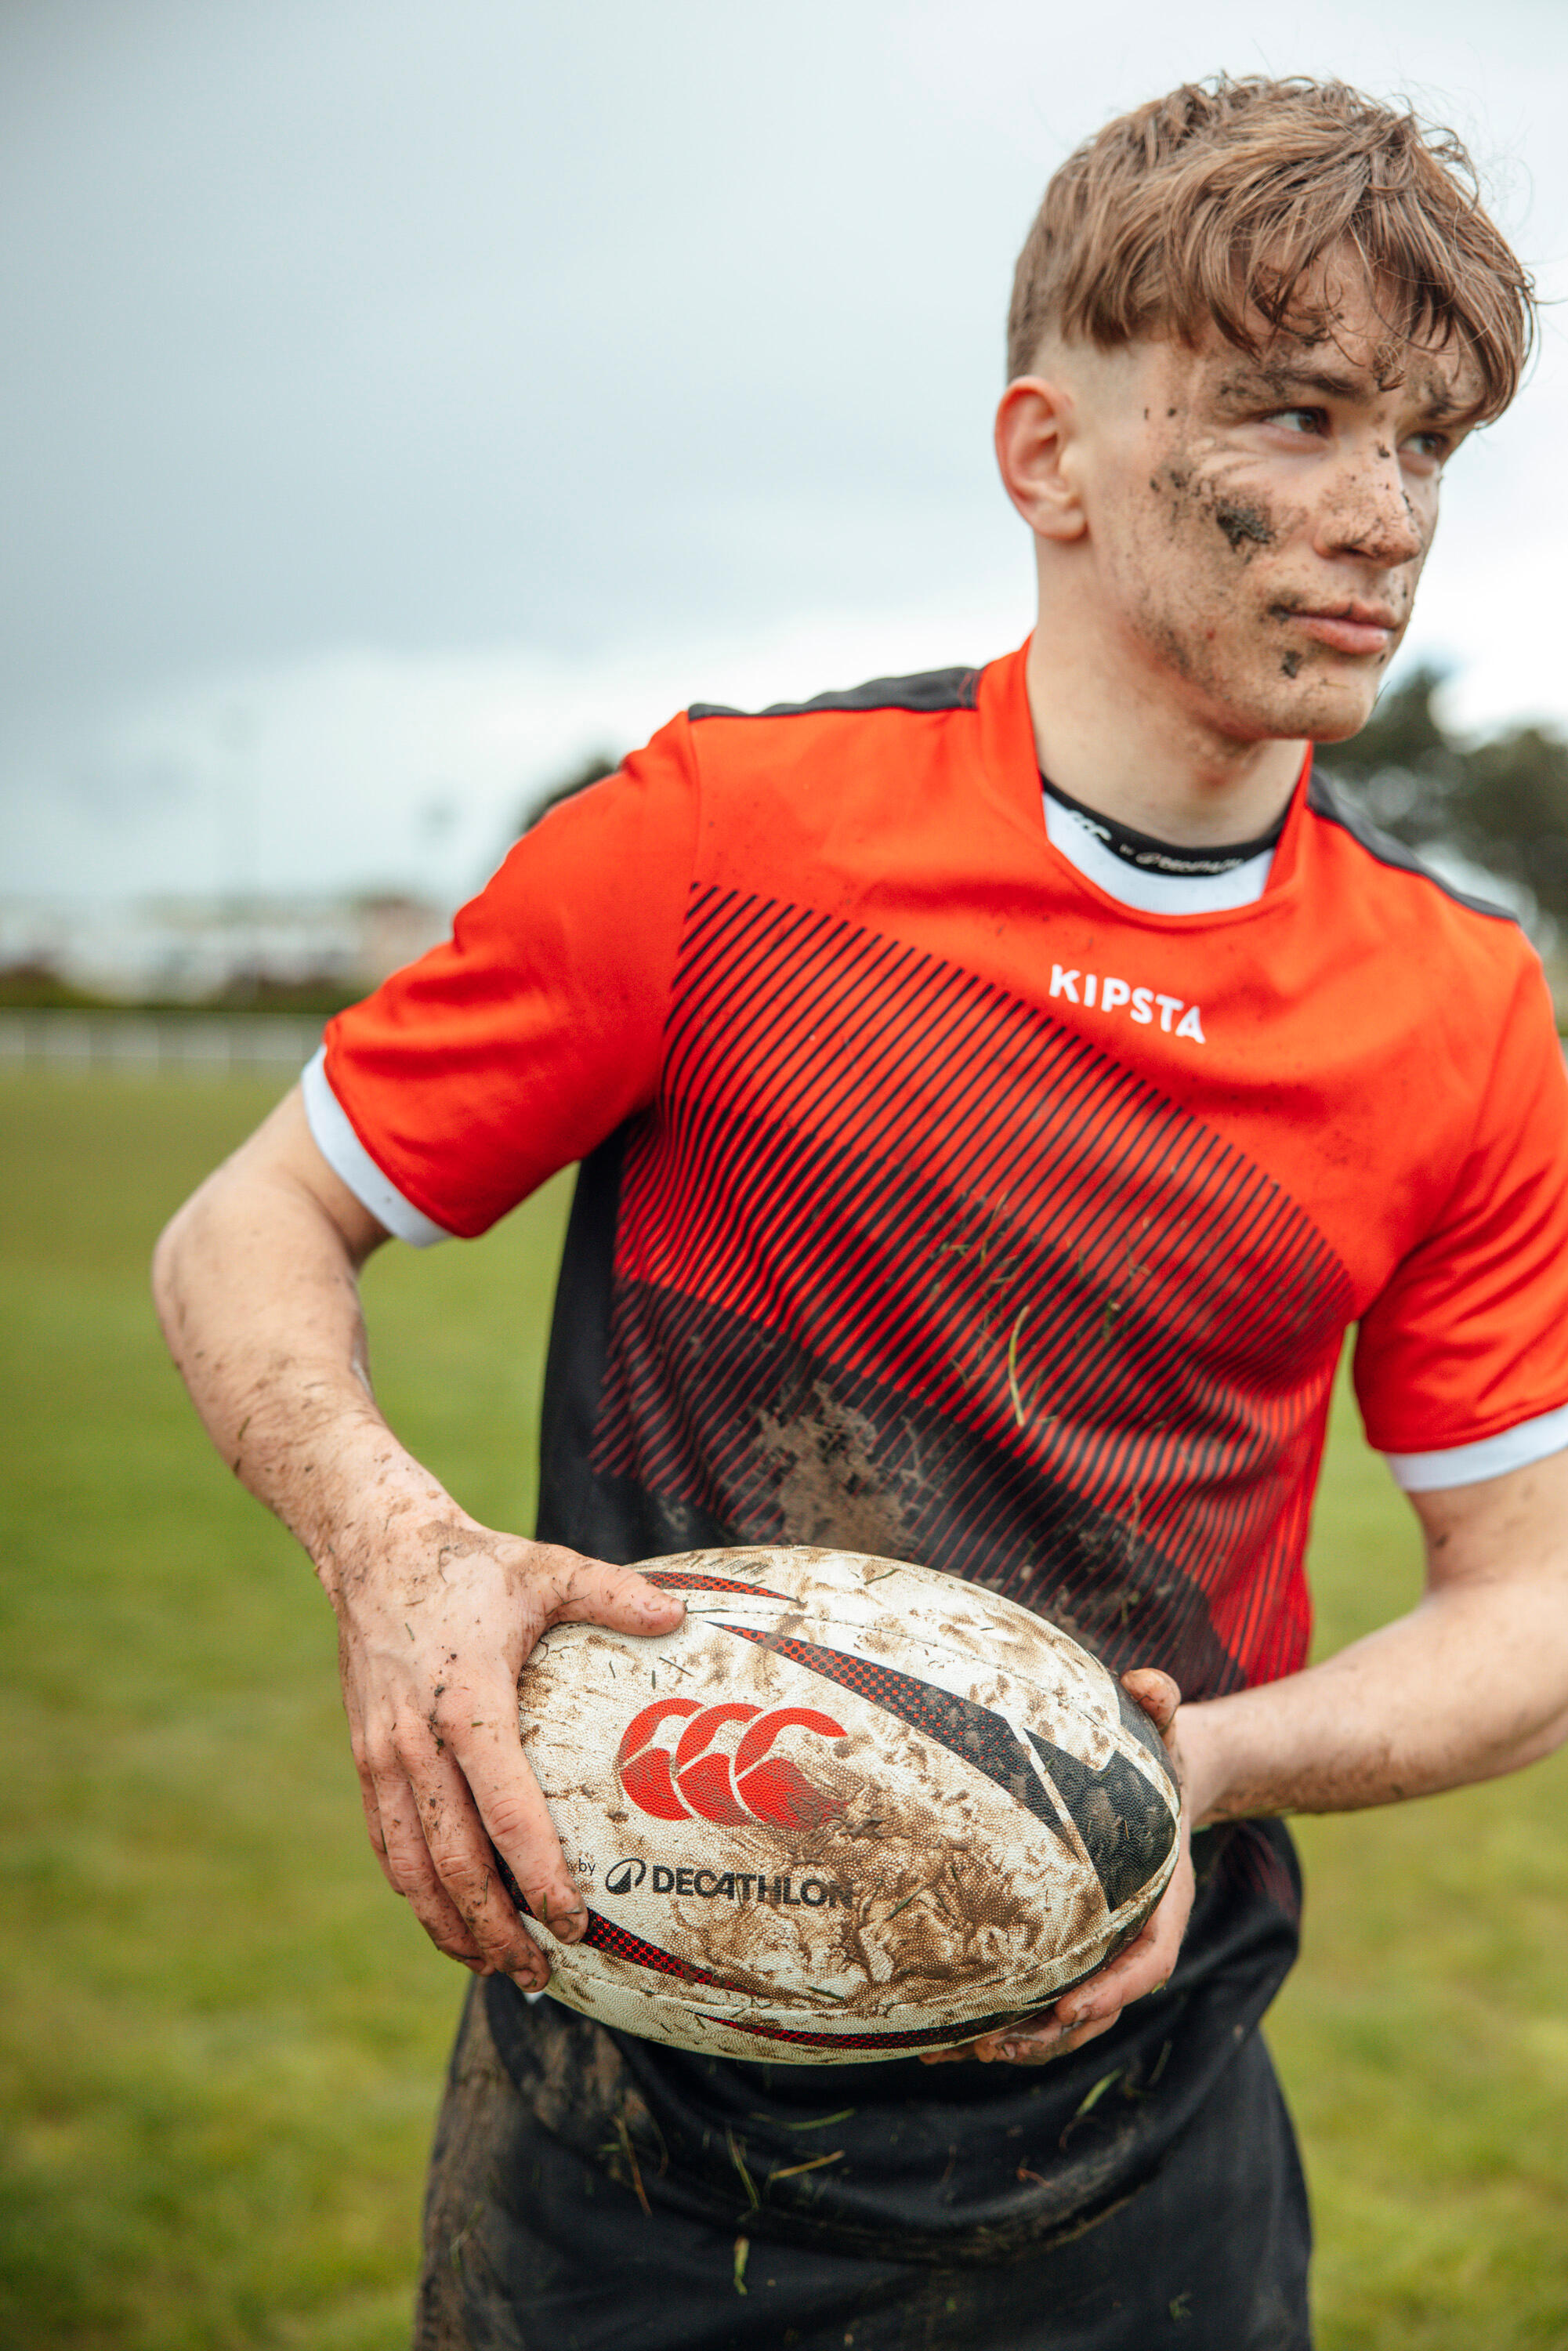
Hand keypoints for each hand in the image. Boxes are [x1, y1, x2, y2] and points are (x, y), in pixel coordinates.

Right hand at [332, 1512, 683, 1988]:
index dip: (538, 1874)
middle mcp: (416, 1742)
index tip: (572, 1921)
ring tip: (496, 1969)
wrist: (373, 1550)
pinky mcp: (365, 1760)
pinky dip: (417, 1894)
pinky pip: (388, 1844)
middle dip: (496, 1928)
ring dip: (451, 1927)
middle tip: (540, 1973)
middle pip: (455, 1862)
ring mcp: (382, 1757)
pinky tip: (449, 1922)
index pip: (505, 1811)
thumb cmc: (470, 1566)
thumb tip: (679, 1617)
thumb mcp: (545, 1569)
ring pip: (411, 1868)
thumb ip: (612, 1593)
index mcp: (468, 1704)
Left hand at [919, 1666, 1192, 2066]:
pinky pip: (1042, 1997)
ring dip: (1022, 2041)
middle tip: (998, 2044)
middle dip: (1054, 2034)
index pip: (1150, 1958)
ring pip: (1070, 2017)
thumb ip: (1160, 1702)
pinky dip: (1004, 2021)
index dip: (1114, 1987)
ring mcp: (1103, 1950)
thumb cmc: (1157, 1753)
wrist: (1167, 1782)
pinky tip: (945, 2033)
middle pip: (1103, 2006)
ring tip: (962, 2050)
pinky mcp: (1071, 1951)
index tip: (1072, 2005)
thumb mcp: (1164, 1725)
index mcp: (1165, 1897)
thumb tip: (1149, 1680)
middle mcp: (1136, 1935)